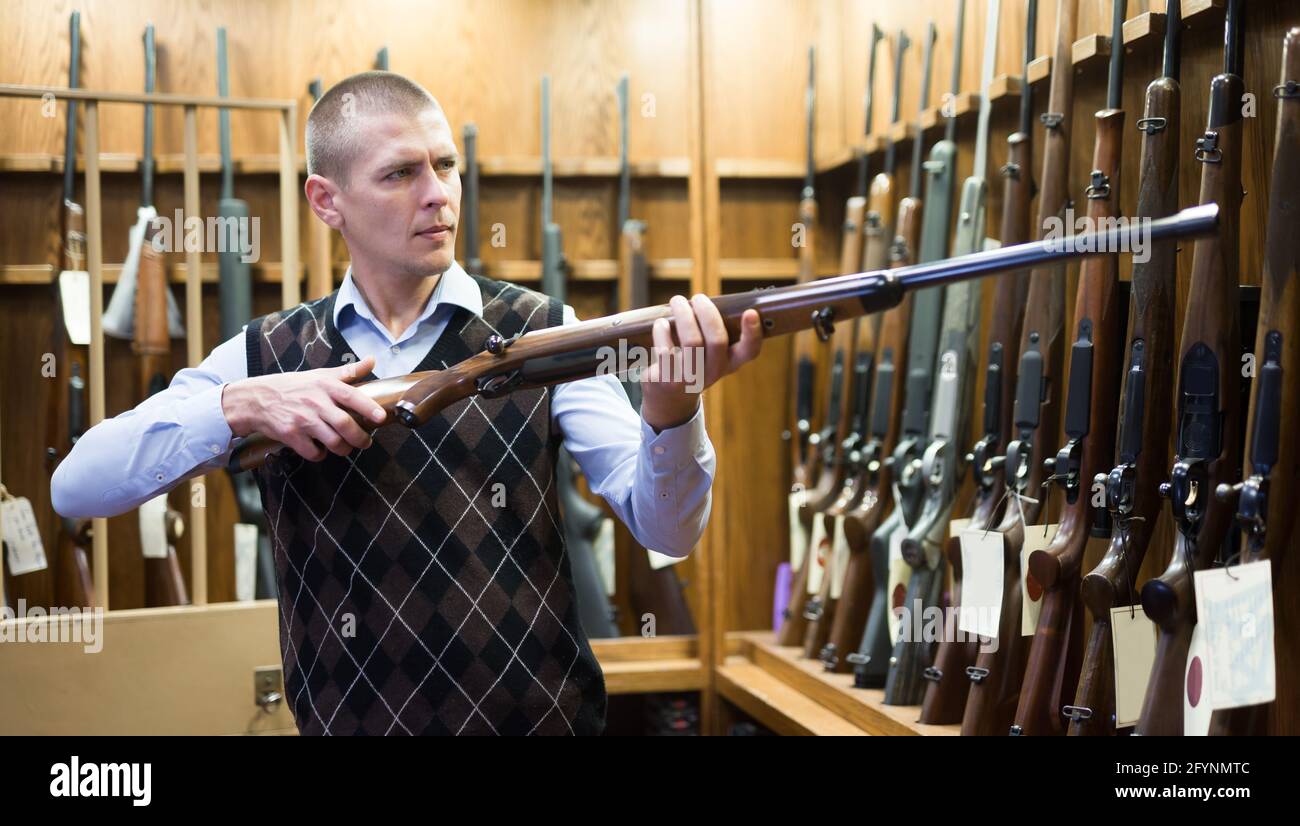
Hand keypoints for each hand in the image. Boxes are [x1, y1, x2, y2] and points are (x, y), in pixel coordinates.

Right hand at [221, 355, 386, 461]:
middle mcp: (315, 402)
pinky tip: (320, 449)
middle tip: (365, 442)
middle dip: (360, 438)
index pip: (352, 396)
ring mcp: (303, 420)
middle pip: (345, 425)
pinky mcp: (291, 435)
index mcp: (325, 385)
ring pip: (333, 442)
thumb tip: (373, 360)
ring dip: (343, 449)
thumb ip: (349, 372)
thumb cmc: (293, 386)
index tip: (381, 418)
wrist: (256, 399)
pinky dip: (321, 455)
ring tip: (344, 447)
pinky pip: (314, 453)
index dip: (369, 408)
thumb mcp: (320, 374)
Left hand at [639, 295, 762, 431]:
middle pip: (717, 340)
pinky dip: (663, 331)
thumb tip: (703, 302)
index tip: (750, 312)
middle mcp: (713, 373)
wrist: (669, 397)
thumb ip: (712, 331)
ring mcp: (691, 379)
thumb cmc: (691, 362)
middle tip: (698, 298)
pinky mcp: (668, 380)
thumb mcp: (709, 353)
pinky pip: (666, 350)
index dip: (752, 333)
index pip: (749, 351)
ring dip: (684, 315)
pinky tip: (661, 323)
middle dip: (707, 312)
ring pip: (692, 341)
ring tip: (678, 301)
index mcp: (729, 363)